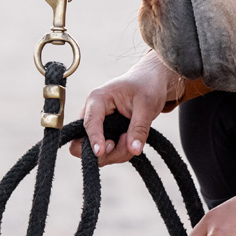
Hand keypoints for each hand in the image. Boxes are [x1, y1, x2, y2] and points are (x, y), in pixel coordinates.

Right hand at [71, 50, 184, 165]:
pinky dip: (118, 153)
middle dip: (104, 152)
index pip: (89, 122)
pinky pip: (106, 153)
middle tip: (125, 146)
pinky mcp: (106, 134)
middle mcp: (93, 113)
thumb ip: (139, 128)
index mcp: (97, 99)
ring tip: (133, 140)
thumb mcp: (147, 105)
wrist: (152, 81)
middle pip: (82, 143)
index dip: (93, 139)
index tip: (100, 152)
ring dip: (115, 154)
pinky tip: (131, 142)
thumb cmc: (147, 86)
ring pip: (94, 152)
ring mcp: (98, 126)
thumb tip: (134, 150)